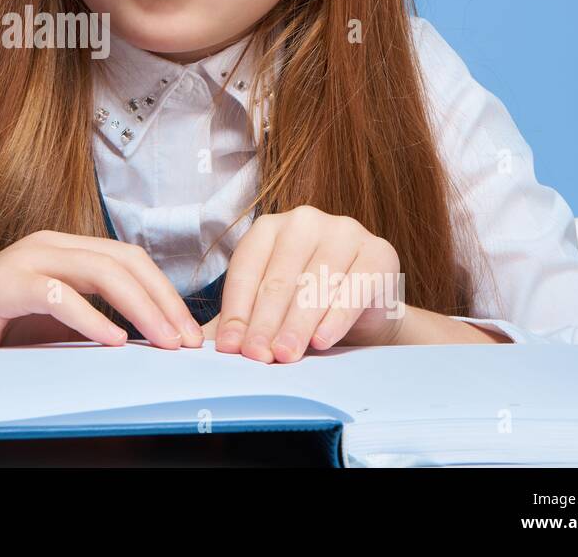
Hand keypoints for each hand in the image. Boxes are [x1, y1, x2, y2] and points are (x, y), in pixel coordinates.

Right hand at [0, 230, 206, 351]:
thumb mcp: (51, 325)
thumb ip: (93, 322)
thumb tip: (148, 342)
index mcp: (64, 250)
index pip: (130, 260)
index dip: (165, 293)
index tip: (189, 333)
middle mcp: (49, 245)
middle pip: (124, 262)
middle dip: (163, 301)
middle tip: (186, 341)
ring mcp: (26, 260)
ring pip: (101, 272)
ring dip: (140, 309)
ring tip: (162, 341)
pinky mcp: (3, 284)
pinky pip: (58, 295)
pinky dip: (91, 318)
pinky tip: (113, 340)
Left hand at [207, 205, 404, 362]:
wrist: (364, 311)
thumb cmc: (306, 306)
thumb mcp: (267, 309)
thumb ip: (237, 321)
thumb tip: (198, 346)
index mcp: (269, 228)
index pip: (246, 270)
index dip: (236, 312)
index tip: (230, 347)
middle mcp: (304, 221)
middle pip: (279, 278)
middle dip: (264, 322)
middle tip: (256, 356)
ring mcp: (344, 231)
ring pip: (314, 284)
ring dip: (297, 324)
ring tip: (284, 354)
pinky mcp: (379, 252)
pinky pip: (354, 288)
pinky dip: (335, 317)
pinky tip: (322, 340)